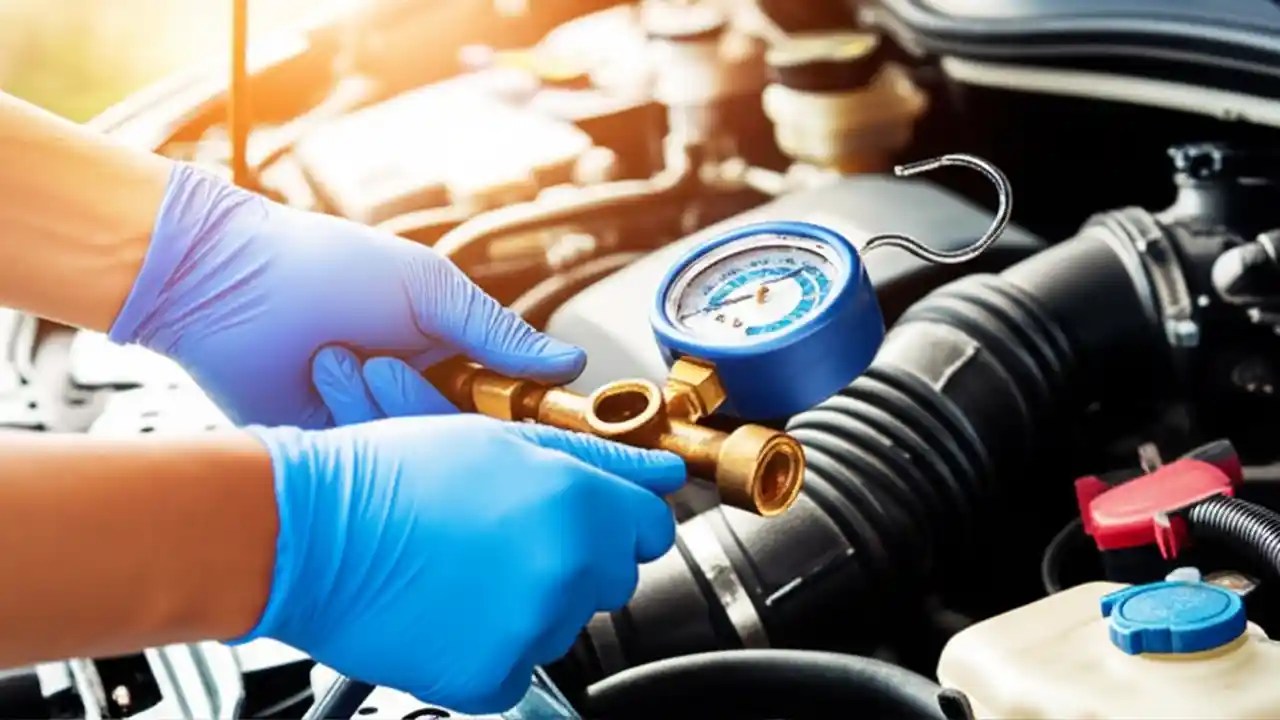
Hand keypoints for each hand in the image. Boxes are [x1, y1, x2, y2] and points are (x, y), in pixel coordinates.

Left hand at [108, 164, 582, 427]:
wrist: (223, 285)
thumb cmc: (323, 267)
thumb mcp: (428, 290)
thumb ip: (498, 333)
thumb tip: (573, 364)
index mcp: (450, 359)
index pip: (507, 407)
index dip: (518, 417)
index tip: (526, 418)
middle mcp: (417, 400)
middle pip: (464, 443)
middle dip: (426, 408)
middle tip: (385, 364)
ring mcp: (375, 432)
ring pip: (416, 458)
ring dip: (375, 408)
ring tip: (332, 356)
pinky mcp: (332, 458)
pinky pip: (369, 470)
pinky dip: (349, 430)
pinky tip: (319, 379)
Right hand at [242, 415, 684, 713]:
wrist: (306, 531)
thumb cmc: (392, 475)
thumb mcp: (499, 442)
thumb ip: (596, 463)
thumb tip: (663, 475)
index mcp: (578, 505)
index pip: (651, 531)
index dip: (617, 522)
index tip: (588, 521)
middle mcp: (566, 569)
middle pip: (610, 579)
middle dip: (573, 561)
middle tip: (503, 538)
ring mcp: (532, 630)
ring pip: (563, 624)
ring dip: (529, 603)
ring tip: (464, 568)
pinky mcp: (491, 678)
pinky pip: (518, 668)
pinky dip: (490, 648)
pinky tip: (449, 609)